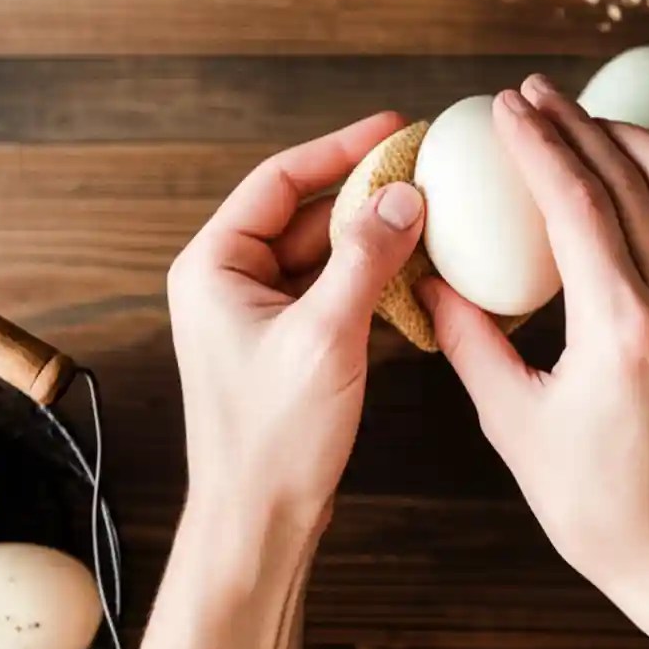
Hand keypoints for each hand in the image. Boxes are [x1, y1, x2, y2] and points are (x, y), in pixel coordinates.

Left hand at [143, 112, 424, 648]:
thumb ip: (365, 260)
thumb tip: (404, 198)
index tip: (391, 128)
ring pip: (326, 255)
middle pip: (306, 215)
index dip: (338, 150)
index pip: (278, 181)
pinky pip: (335, 293)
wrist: (259, 520)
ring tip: (434, 224)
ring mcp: (260, 315)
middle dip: (367, 198)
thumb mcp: (325, 337)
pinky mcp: (288, 344)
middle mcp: (230, 282)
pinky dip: (374, 284)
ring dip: (376, 243)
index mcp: (215, 266)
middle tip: (427, 176)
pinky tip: (419, 281)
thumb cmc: (271, 439)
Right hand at [418, 78, 648, 577]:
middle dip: (578, 125)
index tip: (507, 108)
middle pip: (629, 182)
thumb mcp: (511, 422)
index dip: (539, 146)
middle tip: (535, 96)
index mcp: (616, 326)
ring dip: (639, 145)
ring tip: (594, 122)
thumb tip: (431, 285)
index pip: (576, 204)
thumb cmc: (593, 501)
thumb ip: (470, 343)